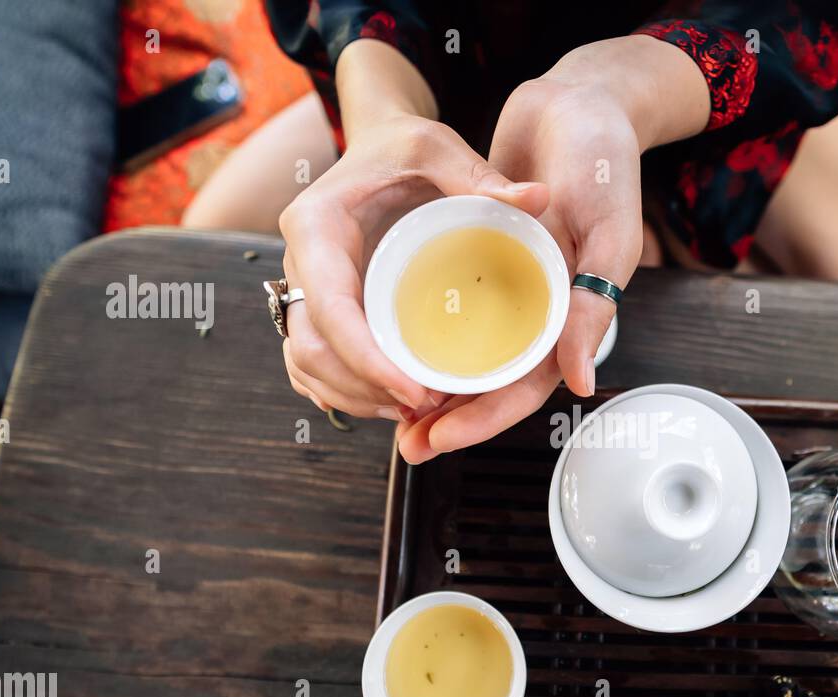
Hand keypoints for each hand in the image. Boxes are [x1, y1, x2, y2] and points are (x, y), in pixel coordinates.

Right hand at [279, 112, 548, 419]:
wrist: (378, 143)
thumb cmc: (403, 144)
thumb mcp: (437, 146)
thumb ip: (480, 177)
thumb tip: (537, 199)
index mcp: (317, 226)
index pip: (330, 309)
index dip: (367, 360)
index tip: (414, 391)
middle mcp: (299, 262)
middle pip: (311, 348)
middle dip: (363, 388)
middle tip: (424, 407)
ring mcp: (303, 287)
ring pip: (306, 363)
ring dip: (354, 397)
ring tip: (413, 412)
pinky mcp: (317, 306)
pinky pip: (313, 362)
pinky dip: (345, 390)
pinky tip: (390, 402)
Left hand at [396, 79, 644, 460]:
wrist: (580, 104)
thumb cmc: (604, 161)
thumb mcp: (607, 230)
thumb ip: (593, 304)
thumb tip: (576, 381)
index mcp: (574, 313)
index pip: (526, 382)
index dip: (485, 416)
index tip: (441, 436)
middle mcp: (542, 310)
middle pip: (492, 382)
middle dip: (450, 417)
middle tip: (407, 445)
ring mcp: (513, 289)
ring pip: (472, 357)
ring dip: (436, 389)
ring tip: (392, 416)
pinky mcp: (487, 263)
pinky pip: (457, 315)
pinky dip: (430, 338)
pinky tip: (393, 353)